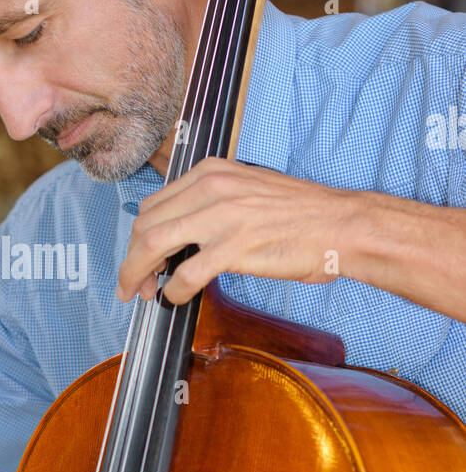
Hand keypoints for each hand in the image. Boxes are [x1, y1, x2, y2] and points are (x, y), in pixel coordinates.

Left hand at [116, 157, 355, 304]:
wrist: (341, 224)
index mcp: (210, 172)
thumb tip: (180, 232)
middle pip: (145, 225)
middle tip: (134, 283)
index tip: (139, 258)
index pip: (154, 205)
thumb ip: (211, 203)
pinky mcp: (234, 247)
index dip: (137, 237)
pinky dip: (172, 290)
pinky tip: (175, 298)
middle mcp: (210, 189)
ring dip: (138, 275)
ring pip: (153, 246)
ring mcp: (221, 217)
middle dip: (131, 258)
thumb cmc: (300, 213)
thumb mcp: (246, 189)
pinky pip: (185, 274)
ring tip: (141, 293)